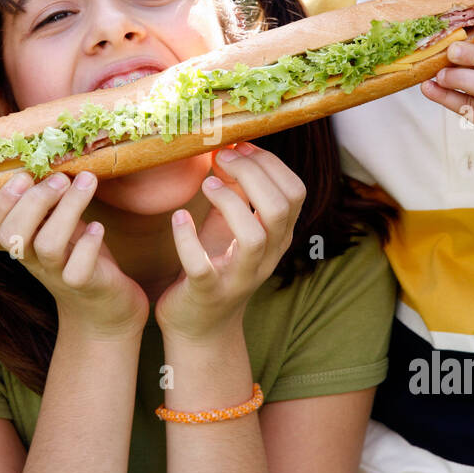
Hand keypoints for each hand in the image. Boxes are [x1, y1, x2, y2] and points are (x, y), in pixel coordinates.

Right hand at [0, 171, 148, 337]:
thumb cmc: (77, 252)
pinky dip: (88, 244)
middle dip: (34, 200)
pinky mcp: (85, 284)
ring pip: (47, 245)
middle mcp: (32, 260)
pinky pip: (78, 269)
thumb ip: (46, 198)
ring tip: (86, 182)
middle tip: (60, 178)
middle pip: (13, 235)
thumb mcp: (56, 222)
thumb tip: (45, 153)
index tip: (23, 176)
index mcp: (18, 243)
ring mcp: (57, 275)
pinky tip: (99, 227)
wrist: (105, 304)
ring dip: (67, 209)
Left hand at [155, 143, 304, 341]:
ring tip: (206, 185)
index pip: (294, 192)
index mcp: (278, 236)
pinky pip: (202, 267)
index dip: (270, 163)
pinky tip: (179, 218)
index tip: (239, 146)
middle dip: (252, 174)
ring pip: (254, 237)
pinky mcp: (208, 293)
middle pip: (279, 208)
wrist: (201, 327)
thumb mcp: (232, 225)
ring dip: (230, 201)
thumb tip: (230, 149)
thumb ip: (238, 192)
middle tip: (221, 158)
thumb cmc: (217, 264)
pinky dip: (187, 240)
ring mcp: (240, 277)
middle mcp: (267, 257)